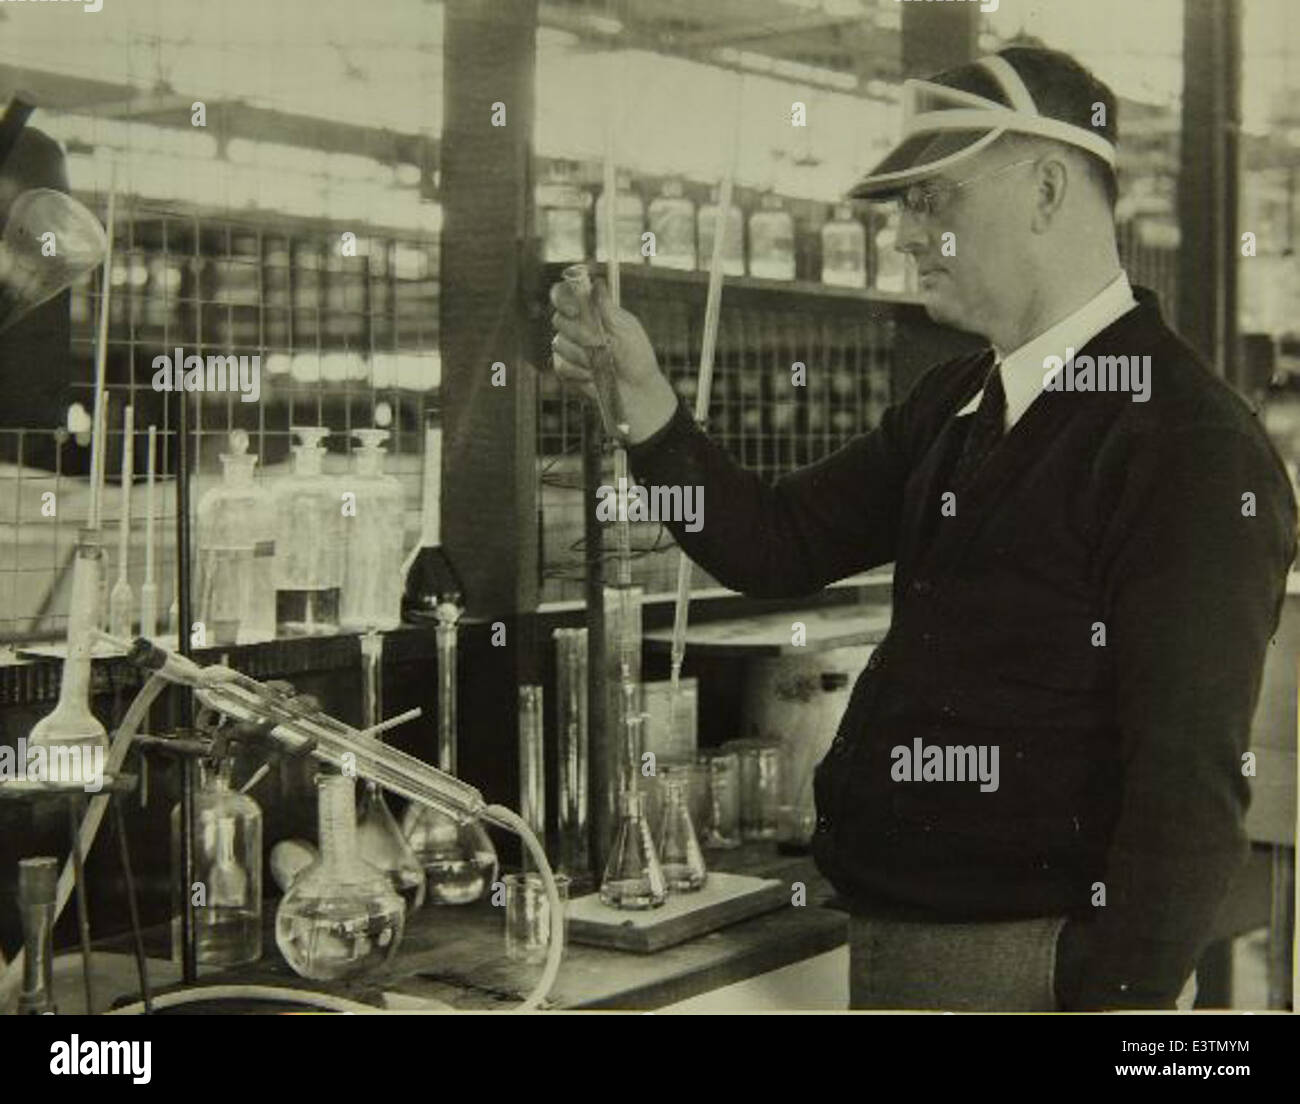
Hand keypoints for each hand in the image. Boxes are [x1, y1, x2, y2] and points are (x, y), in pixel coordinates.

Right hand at [548, 276, 677, 443]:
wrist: (637, 393)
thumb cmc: (637, 358)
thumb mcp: (626, 331)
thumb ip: (607, 309)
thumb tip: (597, 283)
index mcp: (590, 311)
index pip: (564, 295)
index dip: (563, 299)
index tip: (576, 310)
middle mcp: (575, 327)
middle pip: (558, 319)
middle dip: (579, 333)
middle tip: (600, 344)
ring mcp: (568, 348)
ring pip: (559, 343)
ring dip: (583, 355)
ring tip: (603, 363)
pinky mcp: (565, 369)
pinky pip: (561, 366)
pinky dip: (579, 372)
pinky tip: (594, 377)